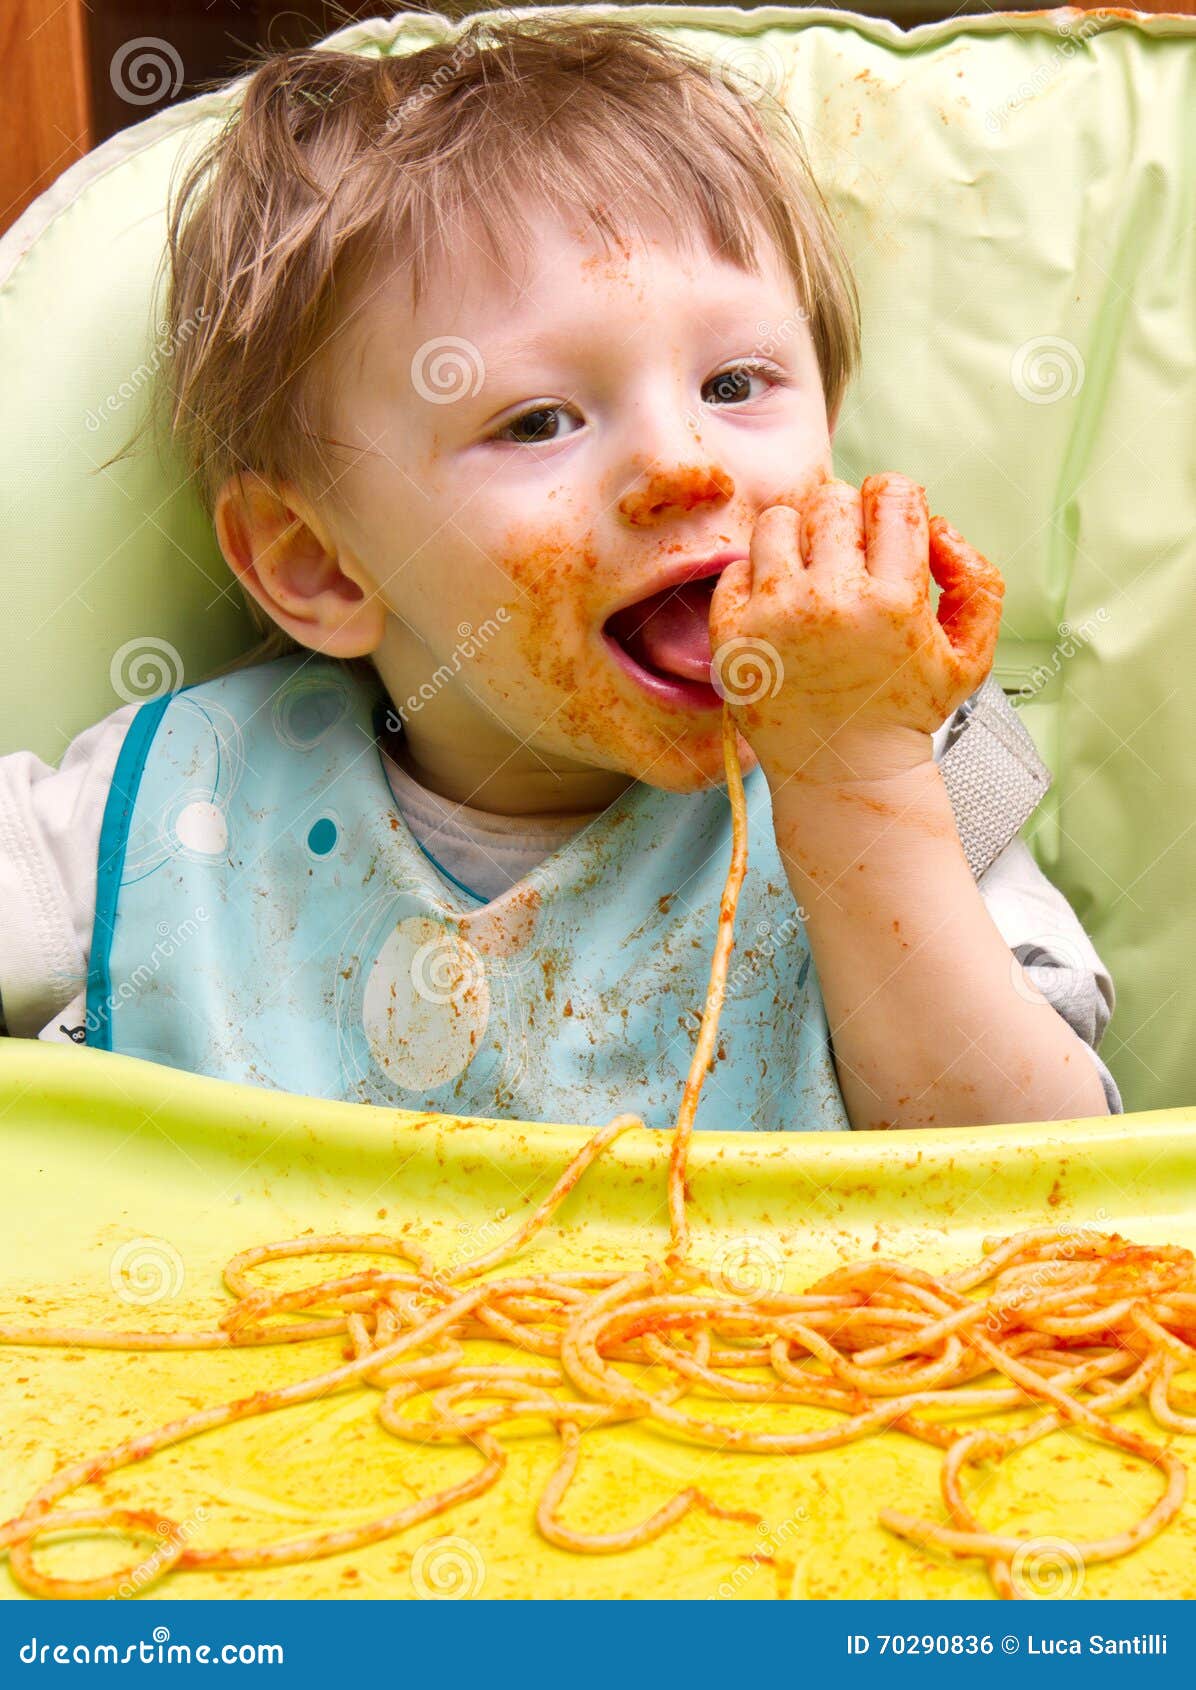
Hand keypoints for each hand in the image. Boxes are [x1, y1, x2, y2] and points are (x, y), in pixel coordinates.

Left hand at [709, 473, 1004, 786]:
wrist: (845, 774)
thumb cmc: (904, 710)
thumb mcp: (971, 654)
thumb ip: (977, 581)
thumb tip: (938, 526)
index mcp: (894, 601)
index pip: (891, 493)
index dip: (894, 502)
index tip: (890, 529)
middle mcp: (830, 603)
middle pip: (832, 501)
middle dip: (847, 520)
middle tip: (851, 558)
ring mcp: (774, 619)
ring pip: (778, 521)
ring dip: (798, 538)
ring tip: (811, 575)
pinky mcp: (733, 637)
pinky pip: (735, 568)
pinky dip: (757, 579)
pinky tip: (779, 607)